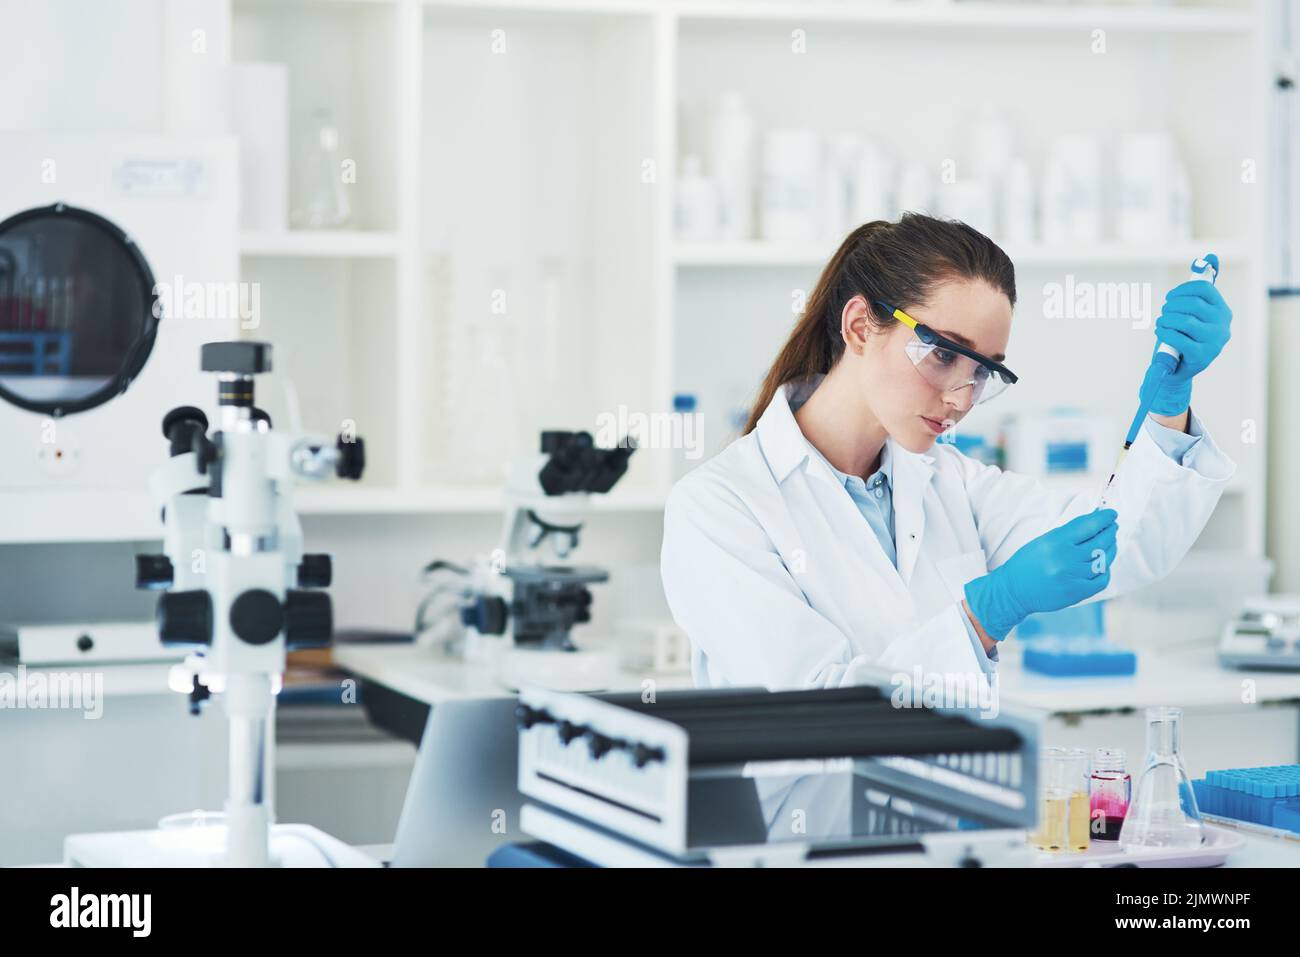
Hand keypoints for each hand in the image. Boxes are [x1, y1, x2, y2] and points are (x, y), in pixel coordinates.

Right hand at [963, 508, 1117, 640]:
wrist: (1013, 591)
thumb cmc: (1027, 563)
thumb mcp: (1044, 541)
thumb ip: (1069, 532)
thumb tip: (1094, 520)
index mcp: (1055, 542)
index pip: (1088, 526)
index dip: (1104, 518)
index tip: (1112, 514)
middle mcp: (1065, 559)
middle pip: (1100, 542)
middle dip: (1110, 532)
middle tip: (1113, 527)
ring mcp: (1072, 577)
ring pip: (1103, 560)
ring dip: (1110, 549)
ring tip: (1110, 543)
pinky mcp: (1076, 593)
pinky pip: (1101, 580)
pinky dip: (1105, 571)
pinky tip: (1103, 565)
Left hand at [1145, 277, 1231, 415]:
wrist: (1176, 370)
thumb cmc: (1183, 336)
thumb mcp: (1192, 312)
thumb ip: (1199, 287)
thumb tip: (1210, 255)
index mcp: (1223, 311)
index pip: (1205, 289)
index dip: (1182, 289)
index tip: (1170, 297)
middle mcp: (1223, 325)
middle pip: (1193, 304)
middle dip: (1171, 306)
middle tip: (1163, 312)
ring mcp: (1215, 342)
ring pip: (1185, 321)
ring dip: (1166, 320)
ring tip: (1161, 323)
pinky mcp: (1202, 356)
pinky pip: (1178, 337)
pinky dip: (1164, 332)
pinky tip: (1161, 332)